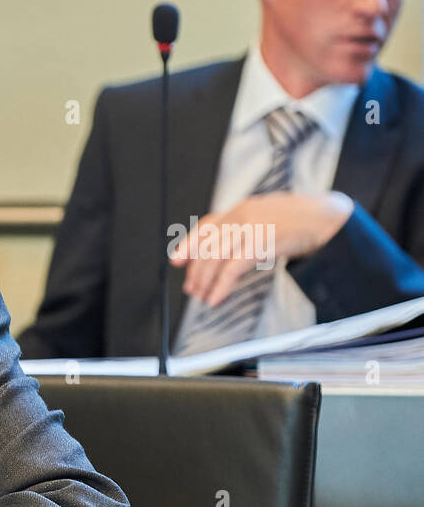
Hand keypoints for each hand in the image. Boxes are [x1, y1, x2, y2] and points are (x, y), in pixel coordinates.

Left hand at [169, 191, 352, 306]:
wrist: (330, 218)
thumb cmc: (302, 221)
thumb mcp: (269, 218)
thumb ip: (247, 229)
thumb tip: (224, 251)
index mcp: (243, 208)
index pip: (207, 225)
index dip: (189, 244)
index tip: (177, 260)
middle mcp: (242, 214)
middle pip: (208, 246)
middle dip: (196, 271)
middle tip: (192, 289)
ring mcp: (251, 228)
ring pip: (216, 258)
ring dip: (205, 282)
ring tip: (202, 298)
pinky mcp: (261, 243)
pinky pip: (232, 269)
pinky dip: (220, 286)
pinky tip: (215, 298)